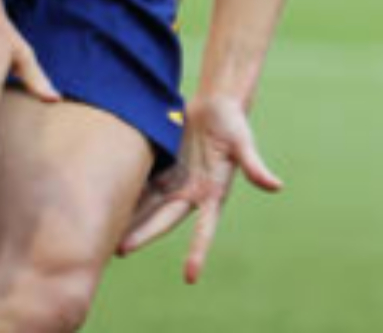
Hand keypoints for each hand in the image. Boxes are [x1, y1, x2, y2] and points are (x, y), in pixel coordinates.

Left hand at [117, 93, 281, 283]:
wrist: (216, 104)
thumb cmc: (234, 123)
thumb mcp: (244, 143)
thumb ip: (254, 166)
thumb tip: (276, 186)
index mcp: (212, 193)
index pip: (205, 229)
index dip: (198, 252)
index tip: (190, 277)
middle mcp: (190, 193)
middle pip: (163, 219)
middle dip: (143, 235)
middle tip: (120, 250)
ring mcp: (174, 181)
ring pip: (148, 205)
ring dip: (130, 220)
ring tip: (105, 235)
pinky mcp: (162, 168)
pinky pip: (142, 184)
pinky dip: (127, 195)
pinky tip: (106, 201)